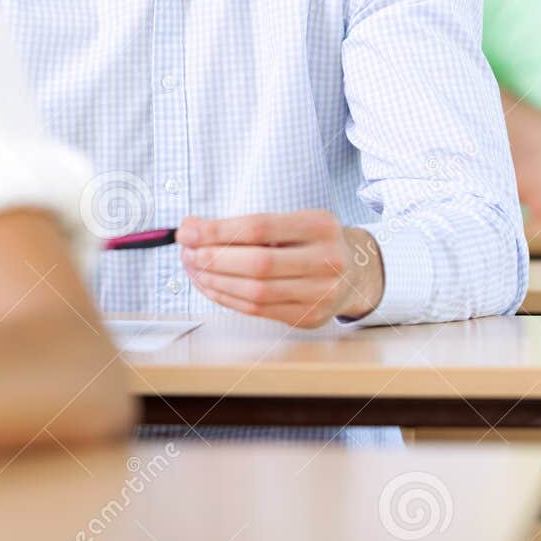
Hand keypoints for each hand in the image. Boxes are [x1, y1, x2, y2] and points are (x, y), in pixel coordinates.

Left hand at [177, 211, 384, 327]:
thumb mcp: (291, 222)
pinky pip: (257, 310)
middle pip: (258, 263)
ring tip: (193, 268)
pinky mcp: (308, 318)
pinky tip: (210, 286)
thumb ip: (245, 226)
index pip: (261, 227)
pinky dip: (226, 298)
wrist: (354, 272)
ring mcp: (321, 294)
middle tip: (186, 251)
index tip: (188, 230)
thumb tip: (192, 228)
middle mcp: (327, 260)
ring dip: (214, 281)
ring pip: (256, 292)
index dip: (218, 230)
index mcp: (321, 226)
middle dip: (213, 258)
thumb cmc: (311, 243)